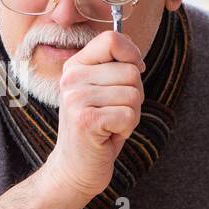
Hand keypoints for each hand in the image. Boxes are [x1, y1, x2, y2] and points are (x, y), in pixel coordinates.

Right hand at [42, 30, 145, 200]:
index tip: (134, 71)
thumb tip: (136, 56)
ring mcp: (76, 99)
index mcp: (74, 66)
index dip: (132, 53)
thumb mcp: (101, 92)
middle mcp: (71, 79)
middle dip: (134, 95)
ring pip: (133, 94)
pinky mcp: (86, 120)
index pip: (111, 39)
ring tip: (111, 125)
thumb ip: (113, 69)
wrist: (74, 169)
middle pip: (130, 71)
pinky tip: (109, 136)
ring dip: (131, 115)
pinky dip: (127, 129)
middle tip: (114, 113)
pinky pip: (129, 115)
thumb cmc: (96, 130)